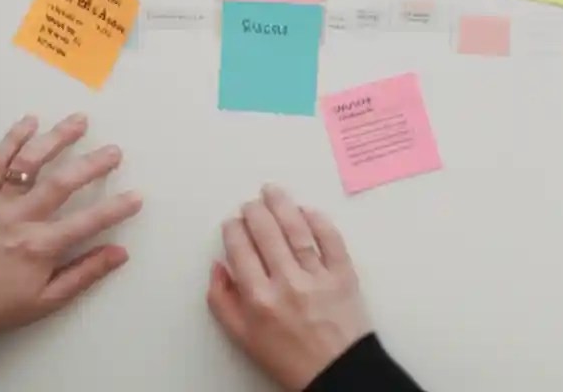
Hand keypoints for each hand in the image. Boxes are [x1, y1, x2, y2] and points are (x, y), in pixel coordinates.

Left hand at [0, 113, 142, 335]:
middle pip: (61, 183)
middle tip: (115, 151)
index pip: (88, 223)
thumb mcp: (47, 300)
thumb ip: (85, 273)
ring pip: (28, 163)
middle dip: (91, 164)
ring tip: (79, 121)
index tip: (137, 196)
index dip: (116, 209)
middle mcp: (20, 219)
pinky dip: (12, 140)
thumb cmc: (1, 305)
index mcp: (40, 247)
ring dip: (55, 139)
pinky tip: (29, 122)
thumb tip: (121, 252)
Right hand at [207, 185, 371, 390]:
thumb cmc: (288, 357)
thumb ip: (223, 301)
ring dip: (282, 205)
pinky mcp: (344, 275)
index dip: (233, 230)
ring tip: (272, 191)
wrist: (337, 372)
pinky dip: (319, 221)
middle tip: (250, 204)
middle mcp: (287, 284)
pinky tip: (307, 210)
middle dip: (254, 212)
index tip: (232, 223)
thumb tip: (218, 265)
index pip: (241, 251)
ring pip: (297, 230)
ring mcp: (318, 277)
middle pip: (267, 234)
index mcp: (259, 299)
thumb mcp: (243, 337)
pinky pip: (331, 240)